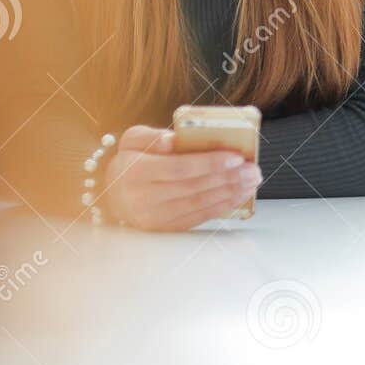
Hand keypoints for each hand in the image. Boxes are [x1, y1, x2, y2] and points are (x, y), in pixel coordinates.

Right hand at [99, 125, 260, 231]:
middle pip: (193, 187)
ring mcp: (154, 217)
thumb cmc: (130, 161)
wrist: (111, 195)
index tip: (236, 156)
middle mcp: (143, 198)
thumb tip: (173, 140)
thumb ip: (150, 136)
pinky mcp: (164, 229)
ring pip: (198, 204)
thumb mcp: (131, 140)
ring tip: (252, 181)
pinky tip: (239, 195)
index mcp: (136, 172)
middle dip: (228, 178)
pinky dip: (221, 207)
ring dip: (230, 193)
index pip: (178, 168)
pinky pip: (197, 218)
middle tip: (253, 169)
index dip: (209, 163)